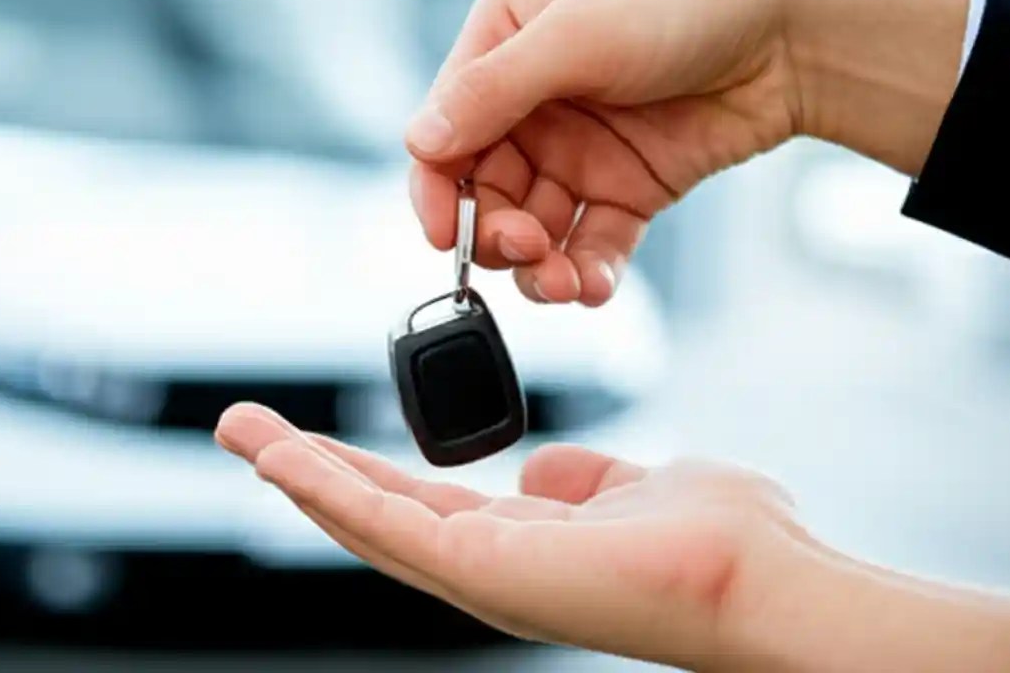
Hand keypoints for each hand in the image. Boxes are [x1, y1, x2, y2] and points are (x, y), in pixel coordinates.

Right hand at [215, 403, 819, 668]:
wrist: (766, 578)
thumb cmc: (723, 542)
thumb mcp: (632, 487)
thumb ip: (580, 480)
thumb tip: (539, 474)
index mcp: (523, 545)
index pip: (421, 504)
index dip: (359, 470)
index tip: (310, 439)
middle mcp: (491, 569)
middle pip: (375, 515)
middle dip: (305, 472)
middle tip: (243, 429)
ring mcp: (483, 579)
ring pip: (366, 523)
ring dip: (299, 475)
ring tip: (243, 432)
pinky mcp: (484, 574)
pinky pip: (391, 525)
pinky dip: (331, 489)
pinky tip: (288, 456)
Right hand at [405, 0, 967, 306]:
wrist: (791, 33)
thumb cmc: (687, 0)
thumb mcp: (577, 35)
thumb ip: (494, 90)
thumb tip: (421, 140)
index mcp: (504, 45)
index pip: (444, 132)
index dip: (436, 190)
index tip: (443, 235)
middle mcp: (532, 102)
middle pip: (482, 193)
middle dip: (495, 234)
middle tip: (525, 249)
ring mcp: (577, 151)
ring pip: (532, 230)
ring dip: (537, 267)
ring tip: (561, 282)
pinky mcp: (624, 190)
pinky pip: (589, 245)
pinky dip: (585, 273)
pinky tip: (593, 284)